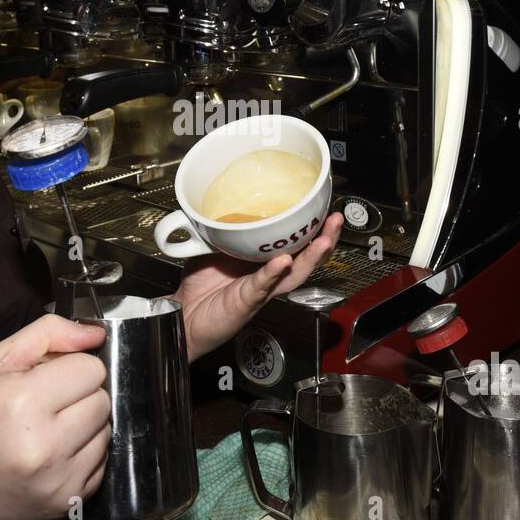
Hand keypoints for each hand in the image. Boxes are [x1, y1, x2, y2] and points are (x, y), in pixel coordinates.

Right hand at [0, 314, 109, 519]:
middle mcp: (44, 446)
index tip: (42, 379)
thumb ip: (47, 335)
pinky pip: (101, 462)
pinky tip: (49, 455)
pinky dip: (82, 454)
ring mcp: (59, 480)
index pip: (91, 369)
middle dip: (77, 395)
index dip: (68, 367)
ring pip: (106, 430)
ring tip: (43, 431)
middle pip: (102, 399)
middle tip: (41, 406)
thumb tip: (95, 334)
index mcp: (21, 402)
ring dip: (83, 425)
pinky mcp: (69, 503)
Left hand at [173, 213, 342, 360]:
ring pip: (293, 275)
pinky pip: (261, 285)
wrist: (183, 317)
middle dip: (325, 240)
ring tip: (324, 241)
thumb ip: (221, 229)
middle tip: (336, 220)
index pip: (294, 244)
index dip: (311, 229)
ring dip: (311, 257)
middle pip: (304, 260)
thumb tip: (221, 203)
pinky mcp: (245, 301)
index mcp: (262, 262)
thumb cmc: (199, 289)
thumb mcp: (211, 249)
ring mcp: (259, 290)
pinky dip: (272, 273)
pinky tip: (283, 261)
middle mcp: (267, 276)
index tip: (323, 208)